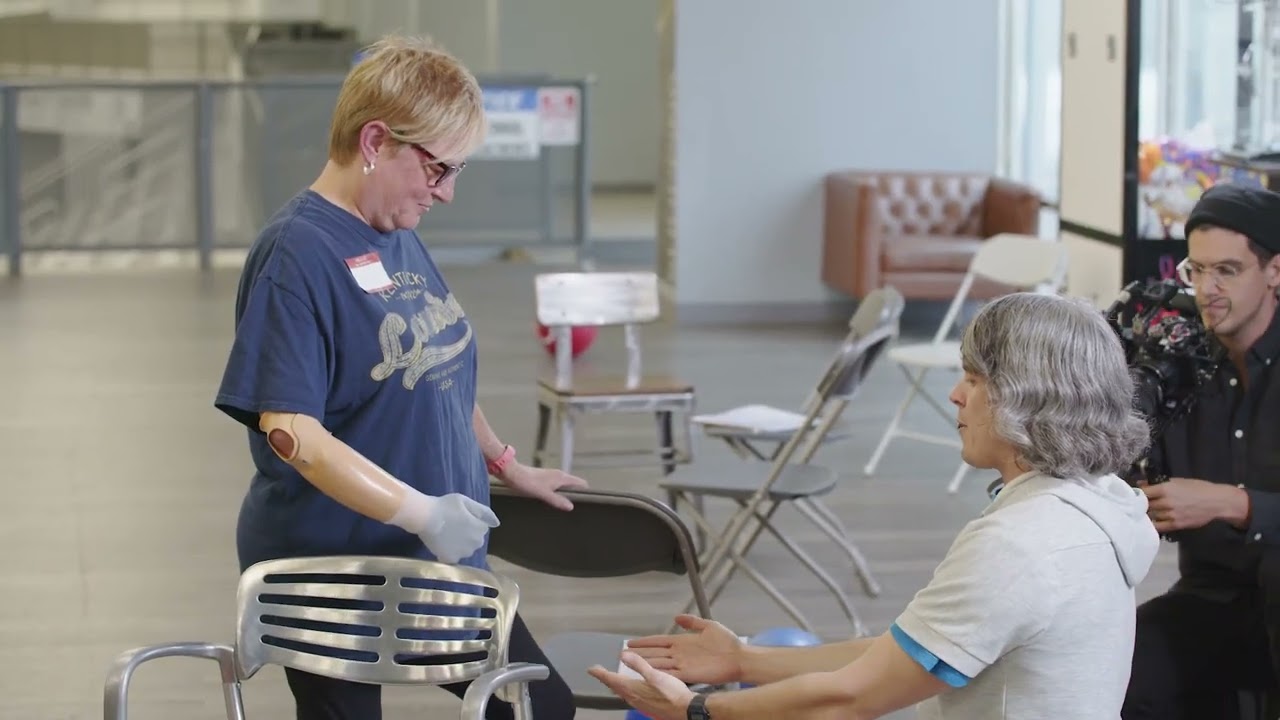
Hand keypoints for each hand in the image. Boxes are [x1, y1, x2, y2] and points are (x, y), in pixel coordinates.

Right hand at [418, 493, 499, 562]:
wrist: (425, 517)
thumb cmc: (445, 505)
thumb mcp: (466, 501)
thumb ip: (484, 512)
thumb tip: (496, 523)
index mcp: (480, 529)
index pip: (482, 527)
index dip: (472, 521)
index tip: (460, 517)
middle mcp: (475, 544)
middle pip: (476, 540)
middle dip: (468, 534)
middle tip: (453, 526)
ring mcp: (463, 553)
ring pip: (466, 550)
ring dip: (460, 545)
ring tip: (447, 534)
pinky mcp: (450, 559)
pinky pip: (454, 557)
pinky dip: (450, 553)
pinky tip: (442, 544)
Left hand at [498, 462, 587, 510]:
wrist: (512, 473)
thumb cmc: (527, 482)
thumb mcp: (544, 494)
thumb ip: (558, 500)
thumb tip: (571, 507)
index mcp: (561, 477)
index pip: (580, 483)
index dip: (586, 491)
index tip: (588, 502)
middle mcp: (558, 475)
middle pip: (573, 485)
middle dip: (576, 495)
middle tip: (577, 509)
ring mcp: (550, 477)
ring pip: (564, 486)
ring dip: (565, 495)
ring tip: (565, 508)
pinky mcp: (543, 479)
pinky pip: (555, 487)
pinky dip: (557, 494)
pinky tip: (551, 502)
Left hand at [589, 651, 696, 719]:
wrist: (685, 710)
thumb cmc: (671, 692)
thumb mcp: (655, 675)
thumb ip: (639, 665)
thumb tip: (623, 655)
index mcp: (633, 689)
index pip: (612, 680)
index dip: (601, 674)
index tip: (591, 669)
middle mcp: (634, 698)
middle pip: (615, 688)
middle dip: (606, 679)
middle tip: (599, 672)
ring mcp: (640, 704)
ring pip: (622, 693)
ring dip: (615, 686)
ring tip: (611, 680)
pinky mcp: (647, 707)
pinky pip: (630, 697)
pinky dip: (625, 691)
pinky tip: (631, 690)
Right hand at [624, 614, 743, 684]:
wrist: (738, 658)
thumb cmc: (727, 642)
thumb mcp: (708, 626)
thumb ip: (692, 622)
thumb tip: (677, 617)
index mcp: (682, 641)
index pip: (659, 640)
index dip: (645, 641)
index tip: (631, 641)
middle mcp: (679, 653)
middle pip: (655, 653)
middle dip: (639, 653)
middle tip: (623, 653)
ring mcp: (683, 664)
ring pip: (659, 663)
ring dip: (644, 663)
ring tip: (629, 663)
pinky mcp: (689, 675)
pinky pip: (670, 674)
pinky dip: (658, 673)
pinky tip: (646, 672)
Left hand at [1141, 477, 1246, 532]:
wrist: (1216, 502)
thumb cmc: (1197, 488)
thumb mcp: (1177, 481)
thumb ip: (1158, 483)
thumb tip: (1140, 484)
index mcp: (1164, 489)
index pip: (1142, 493)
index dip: (1136, 494)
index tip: (1132, 495)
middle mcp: (1165, 502)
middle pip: (1145, 506)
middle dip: (1140, 505)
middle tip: (1136, 506)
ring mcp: (1171, 514)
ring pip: (1150, 516)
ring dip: (1146, 515)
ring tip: (1144, 514)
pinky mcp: (1176, 525)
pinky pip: (1159, 527)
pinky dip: (1153, 525)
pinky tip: (1149, 523)